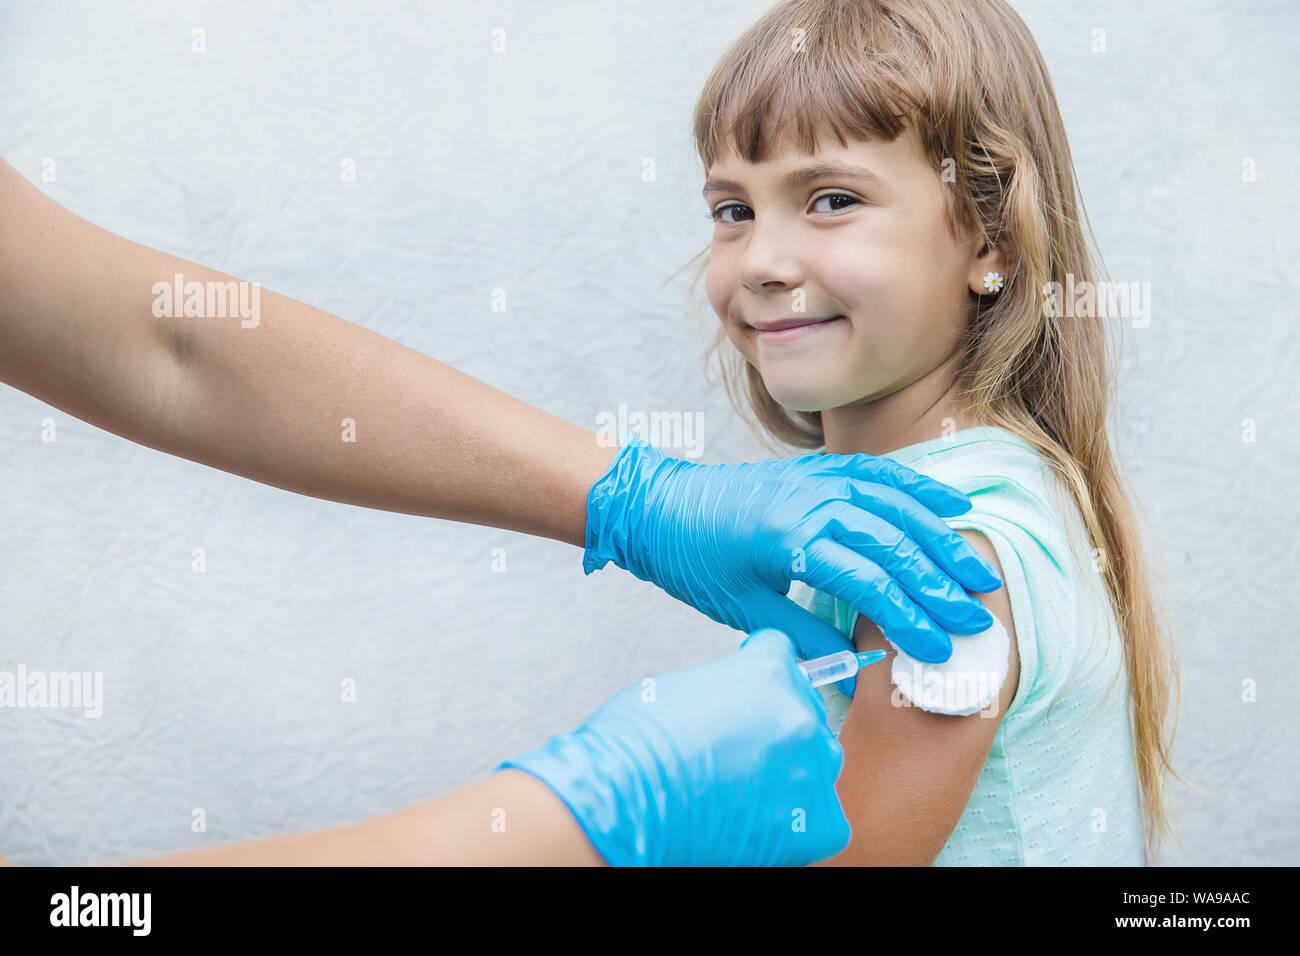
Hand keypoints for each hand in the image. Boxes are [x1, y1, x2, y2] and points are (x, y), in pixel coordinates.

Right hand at [500, 628, 849, 865]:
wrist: (624, 804)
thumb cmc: (635, 746)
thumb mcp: (680, 687)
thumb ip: (727, 686)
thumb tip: (738, 702)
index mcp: (768, 671)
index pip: (782, 655)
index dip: (756, 673)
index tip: (745, 691)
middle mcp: (799, 715)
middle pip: (804, 710)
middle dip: (775, 724)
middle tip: (736, 749)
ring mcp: (813, 770)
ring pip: (818, 762)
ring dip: (791, 771)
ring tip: (742, 789)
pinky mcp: (817, 823)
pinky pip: (822, 818)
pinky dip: (795, 823)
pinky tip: (755, 821)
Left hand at [583, 437, 1002, 694]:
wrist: (660, 507)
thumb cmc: (696, 562)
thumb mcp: (744, 610)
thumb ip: (802, 637)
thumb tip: (855, 664)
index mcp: (790, 543)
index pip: (869, 585)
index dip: (909, 621)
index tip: (937, 650)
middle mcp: (812, 504)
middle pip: (893, 545)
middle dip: (939, 587)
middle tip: (977, 619)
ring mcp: (818, 480)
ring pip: (897, 507)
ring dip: (944, 540)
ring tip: (980, 573)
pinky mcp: (819, 468)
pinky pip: (880, 475)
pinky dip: (921, 490)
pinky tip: (956, 505)